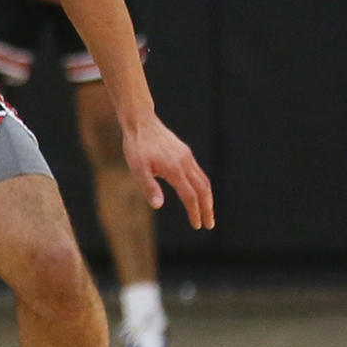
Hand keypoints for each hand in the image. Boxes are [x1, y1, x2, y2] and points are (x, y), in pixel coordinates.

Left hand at [122, 115, 214, 229]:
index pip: (190, 196)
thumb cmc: (136, 146)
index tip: (197, 225)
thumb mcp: (137, 168)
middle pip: (203, 189)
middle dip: (208, 208)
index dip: (194, 212)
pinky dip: (201, 186)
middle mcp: (185, 162)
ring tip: (207, 211)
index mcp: (174, 169)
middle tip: (210, 225)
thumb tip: (158, 206)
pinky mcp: (185, 152)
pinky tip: (197, 192)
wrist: (140, 121)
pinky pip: (198, 172)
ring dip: (207, 198)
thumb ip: (149, 187)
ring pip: (203, 180)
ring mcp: (187, 156)